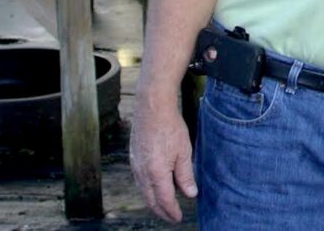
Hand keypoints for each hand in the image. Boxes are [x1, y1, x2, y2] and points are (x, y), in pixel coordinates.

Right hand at [130, 100, 197, 223]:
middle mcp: (142, 173)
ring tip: (164, 206)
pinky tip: (154, 188)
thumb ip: (186, 175)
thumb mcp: (184, 152)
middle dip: (161, 211)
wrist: (152, 107)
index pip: (165, 200)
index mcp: (156, 173)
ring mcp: (135, 165)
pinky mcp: (133, 158)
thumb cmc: (170, 127)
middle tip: (171, 217)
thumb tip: (190, 194)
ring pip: (143, 191)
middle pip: (150, 200)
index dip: (172, 211)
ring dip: (153, 201)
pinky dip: (147, 190)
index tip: (178, 218)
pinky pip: (139, 181)